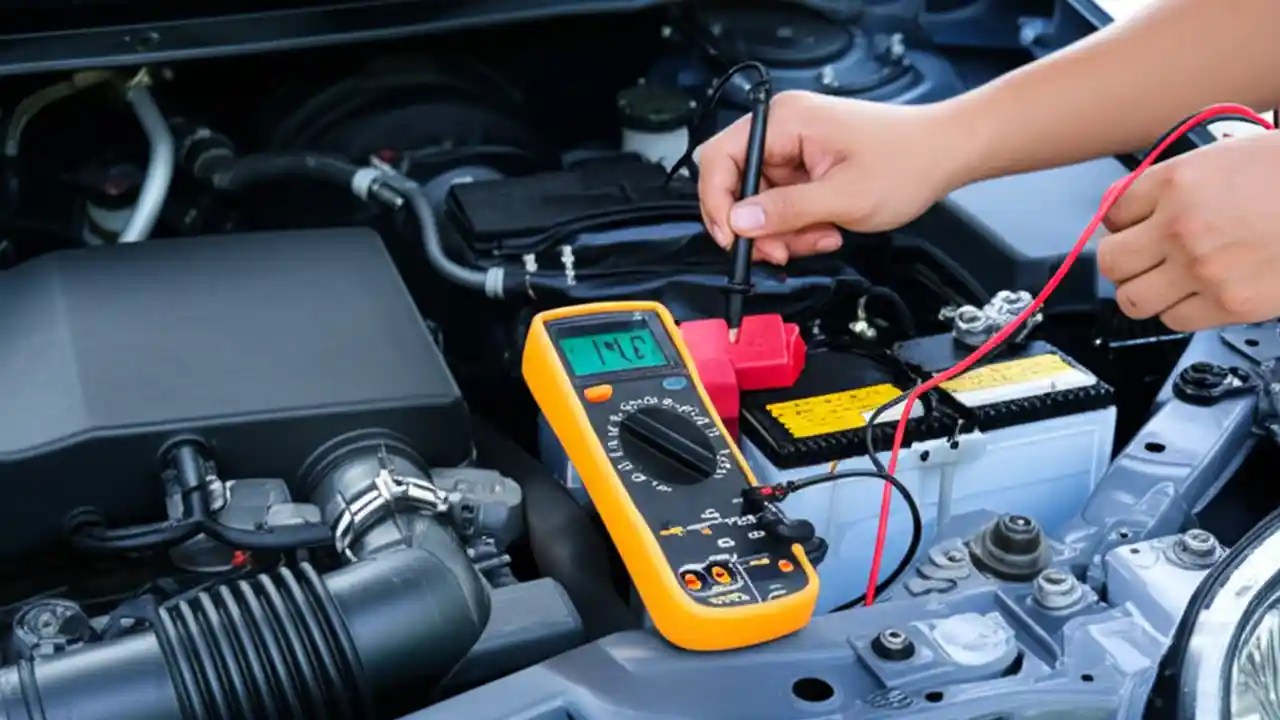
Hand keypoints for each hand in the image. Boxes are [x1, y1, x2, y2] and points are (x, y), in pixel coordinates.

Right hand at [697, 91, 968, 264]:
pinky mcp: (804, 165)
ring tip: (821, 236)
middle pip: (735, 185)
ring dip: (784, 231)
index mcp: (784, 121)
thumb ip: (786, 211)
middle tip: (780, 251)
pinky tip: (827, 228)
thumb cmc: (907, 162)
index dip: (718, 203)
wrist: (944, 153)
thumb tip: (739, 223)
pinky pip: (781, 203)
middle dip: (756, 226)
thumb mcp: (844, 197)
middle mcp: (782, 128)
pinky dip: (798, 225)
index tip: (734, 240)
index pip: (719, 159)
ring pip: (758, 202)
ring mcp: (792, 147)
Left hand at [1099, 132, 1279, 330]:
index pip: (1112, 212)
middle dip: (1124, 259)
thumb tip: (1129, 206)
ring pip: (1134, 298)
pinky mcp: (1229, 304)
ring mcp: (1203, 270)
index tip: (1134, 226)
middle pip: (1112, 261)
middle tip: (1143, 257)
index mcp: (1179, 183)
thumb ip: (1174, 182)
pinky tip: (1200, 292)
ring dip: (1145, 290)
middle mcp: (1181, 227)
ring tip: (1169, 279)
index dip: (1123, 221)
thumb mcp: (1227, 156)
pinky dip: (1180, 310)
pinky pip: (1175, 319)